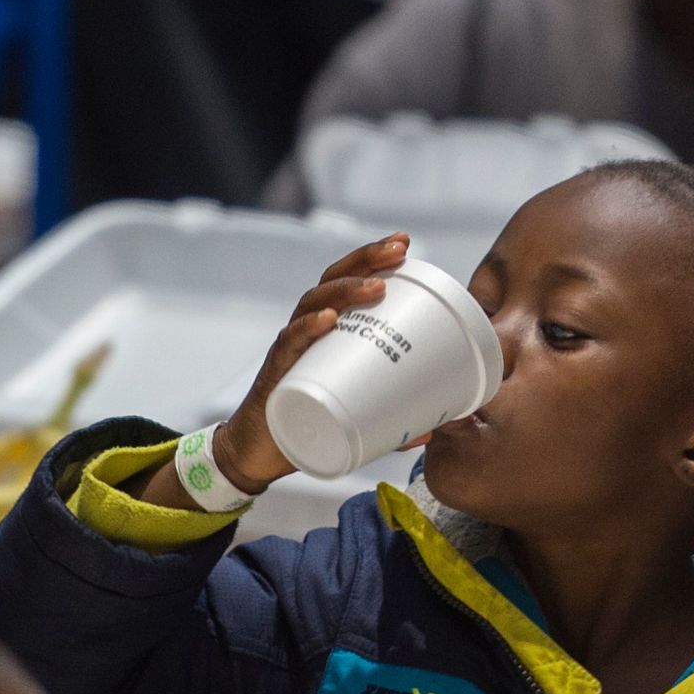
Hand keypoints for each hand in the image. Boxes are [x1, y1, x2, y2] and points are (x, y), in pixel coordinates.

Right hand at [215, 234, 410, 492]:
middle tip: (399, 250)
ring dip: (344, 290)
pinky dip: (306, 330)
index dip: (371, 258)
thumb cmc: (306, 421)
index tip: (404, 243)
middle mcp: (305, 330)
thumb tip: (434, 427)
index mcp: (325, 330)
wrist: (259, 451)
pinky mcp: (275, 375)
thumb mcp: (355, 414)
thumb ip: (392, 417)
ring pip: (312, 304)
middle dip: (366, 260)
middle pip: (332, 280)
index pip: (345, 281)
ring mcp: (289, 349)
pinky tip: (326, 320)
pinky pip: (288, 345)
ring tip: (376, 287)